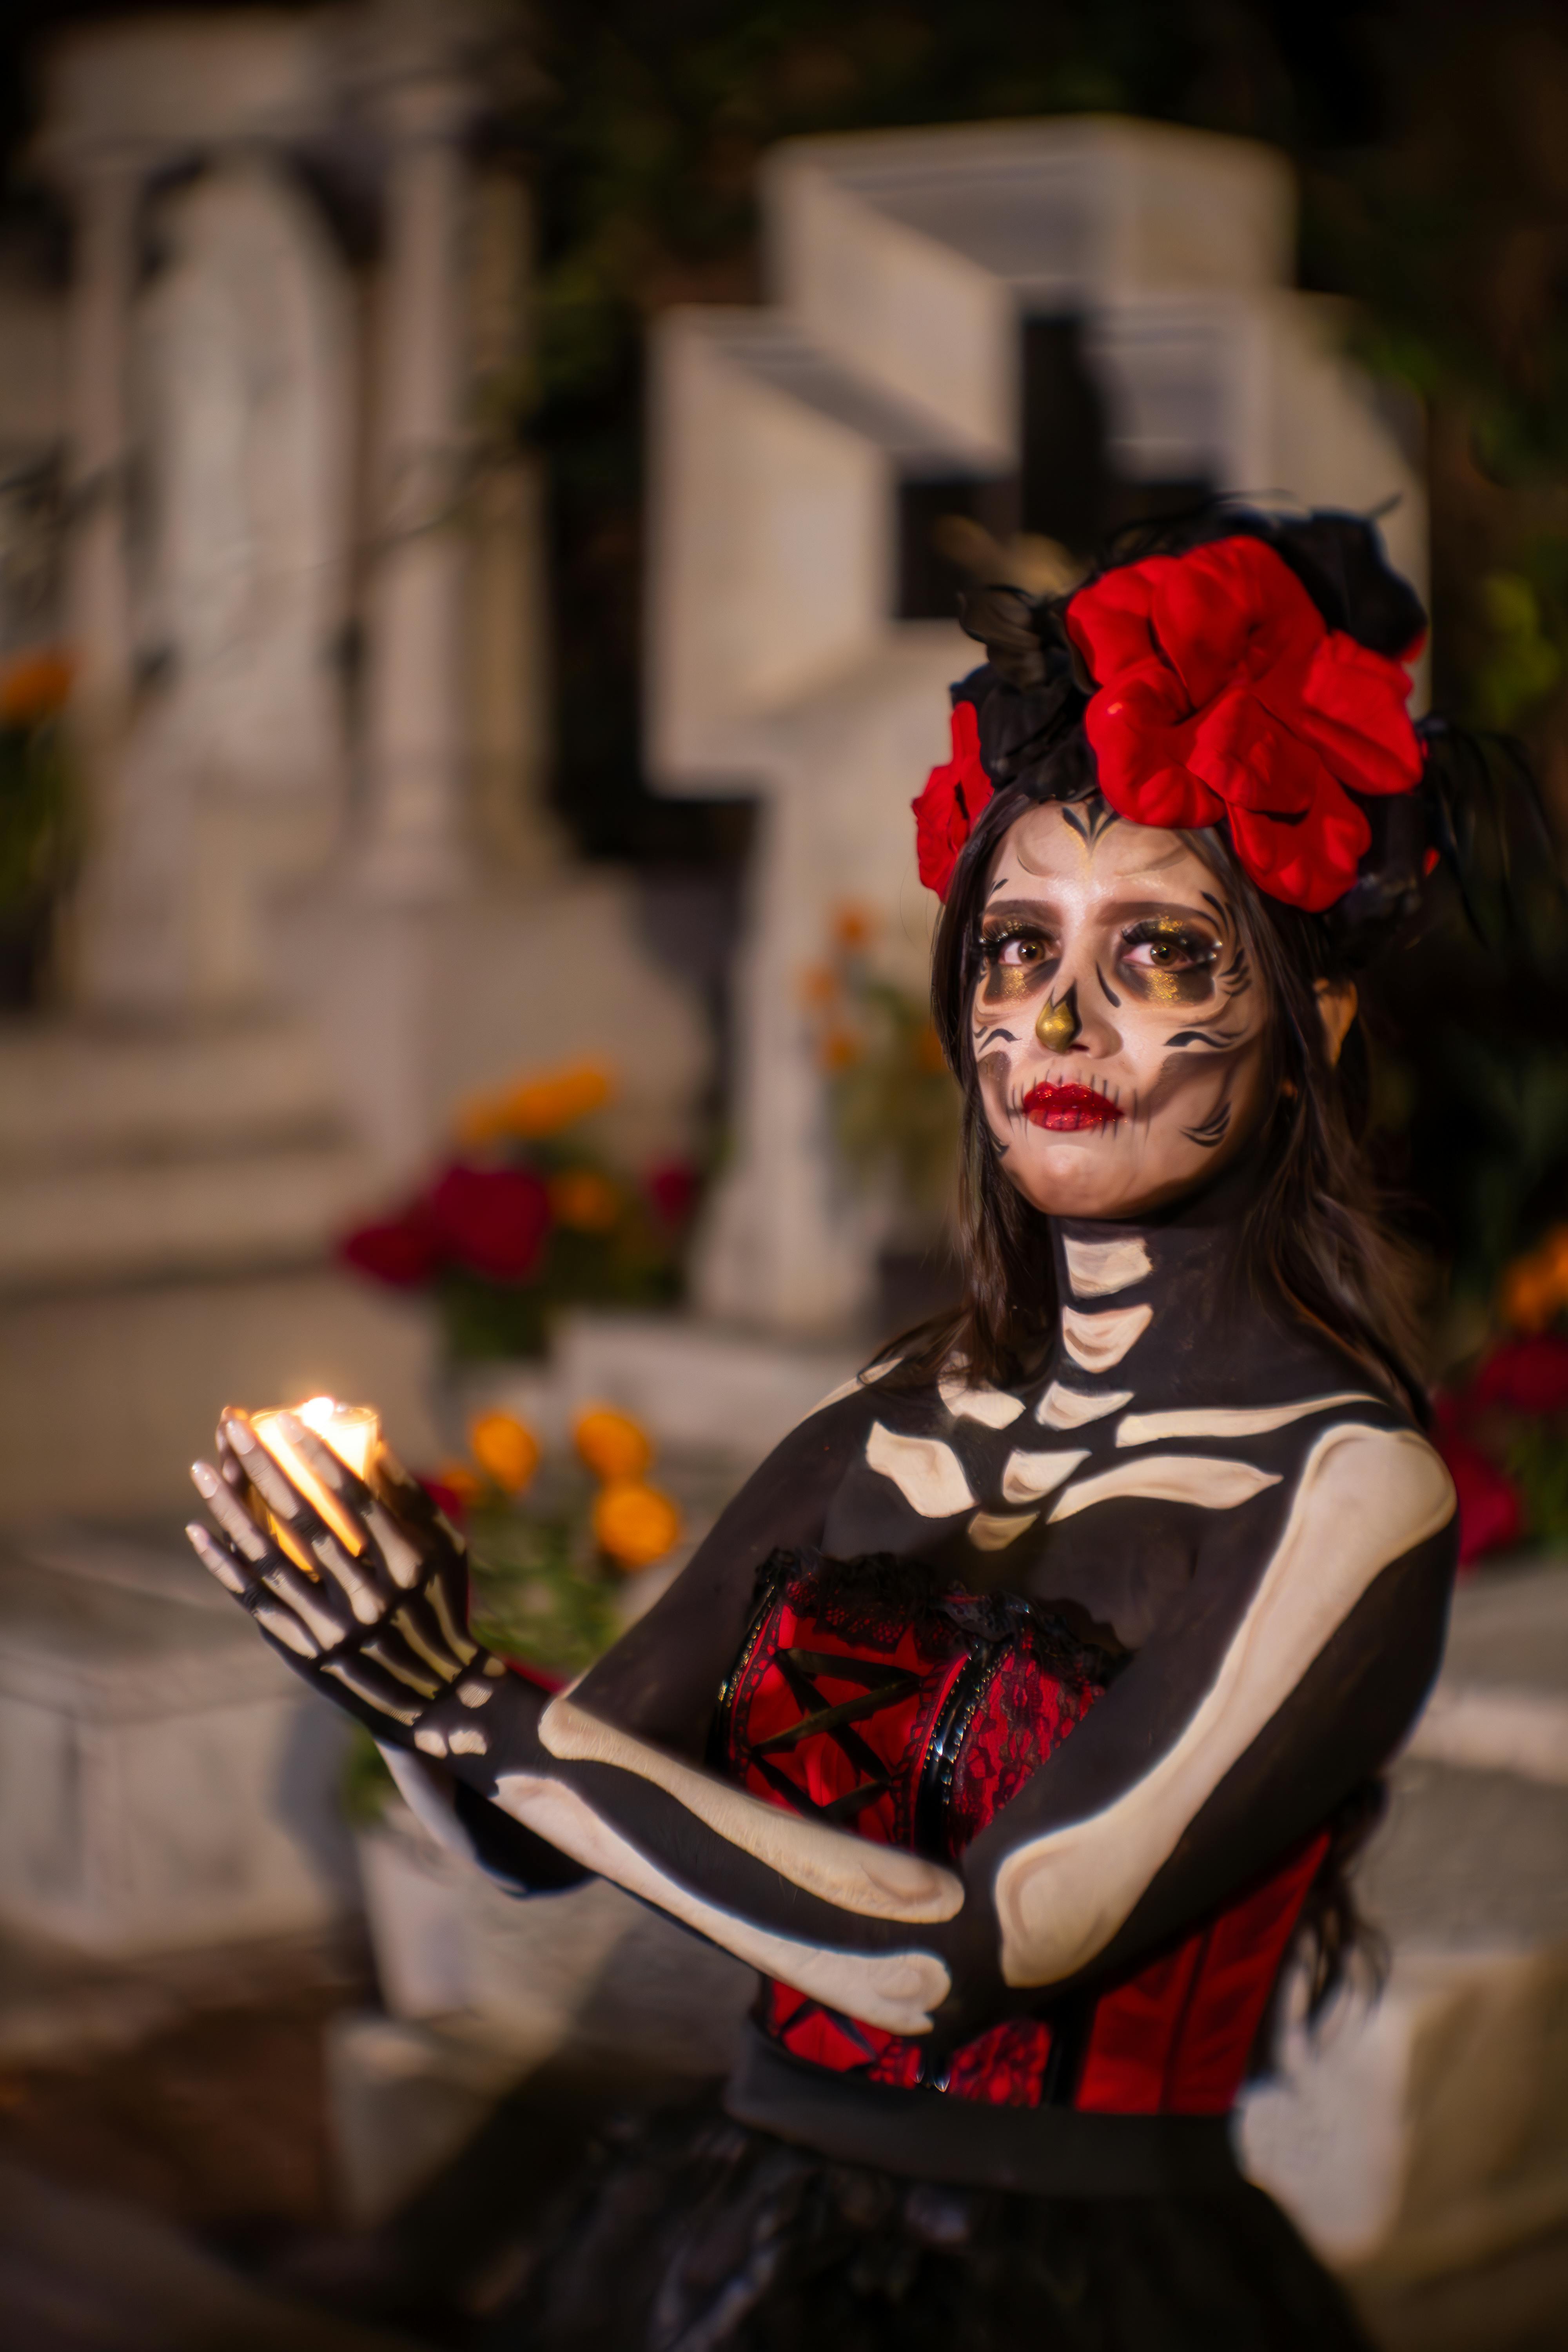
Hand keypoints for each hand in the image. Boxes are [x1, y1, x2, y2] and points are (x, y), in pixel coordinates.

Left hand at [187, 1410, 505, 1755]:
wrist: (433, 1695)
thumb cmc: (441, 1603)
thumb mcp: (447, 1547)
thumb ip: (409, 1496)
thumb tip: (369, 1434)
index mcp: (407, 1566)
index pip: (355, 1500)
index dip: (318, 1457)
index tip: (285, 1419)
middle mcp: (366, 1598)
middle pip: (303, 1522)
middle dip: (263, 1468)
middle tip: (233, 1425)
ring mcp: (329, 1628)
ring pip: (267, 1559)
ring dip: (230, 1510)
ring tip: (201, 1468)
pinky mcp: (302, 1649)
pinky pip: (253, 1599)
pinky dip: (223, 1564)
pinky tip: (198, 1530)